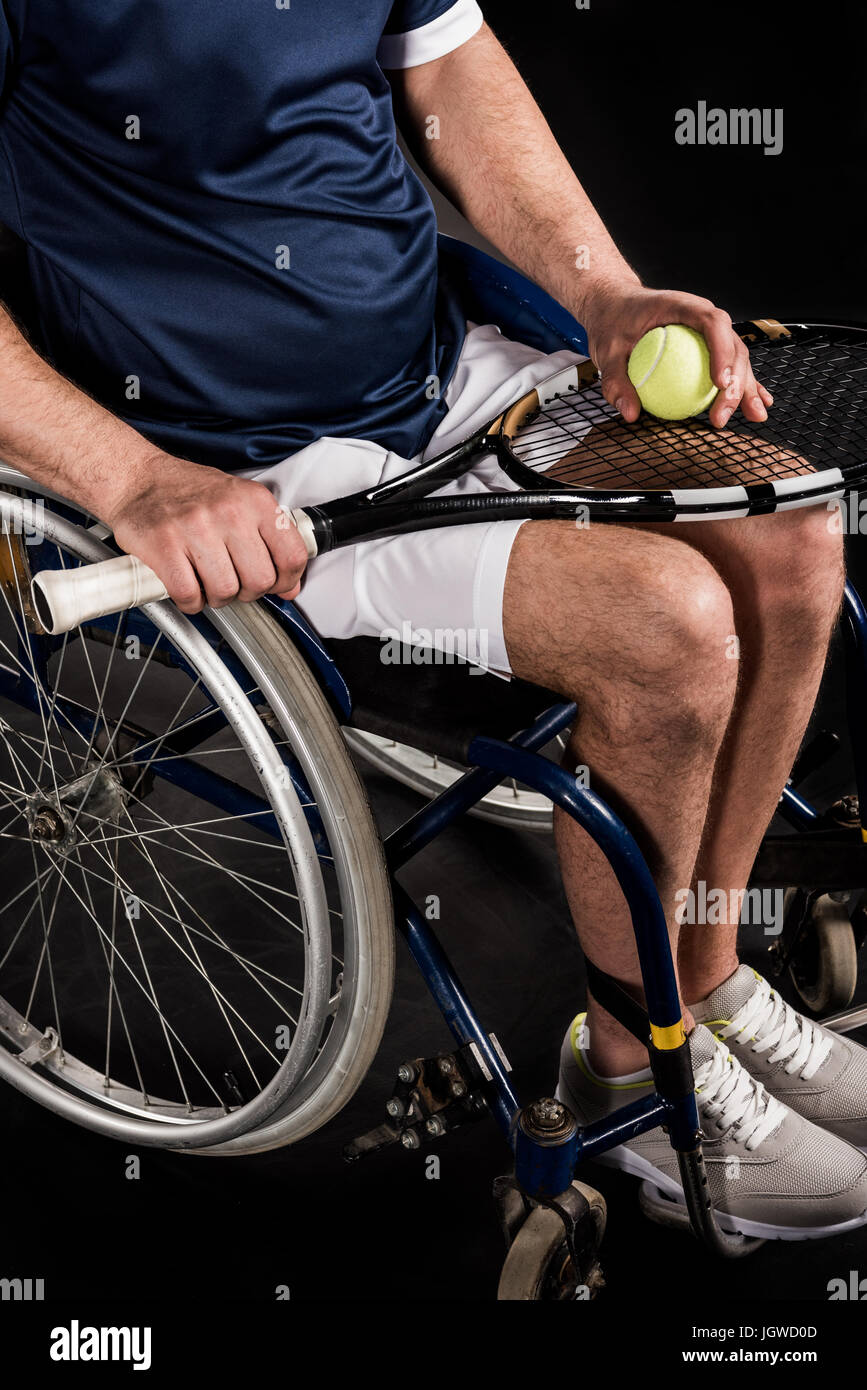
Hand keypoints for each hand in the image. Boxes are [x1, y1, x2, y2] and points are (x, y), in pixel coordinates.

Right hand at [102, 453, 308, 612]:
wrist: (137, 479)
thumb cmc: (188, 493)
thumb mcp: (239, 503)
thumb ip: (269, 541)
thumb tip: (289, 586)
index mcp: (254, 501)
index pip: (292, 555)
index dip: (286, 580)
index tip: (276, 584)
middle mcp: (228, 512)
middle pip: (260, 581)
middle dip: (248, 592)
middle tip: (234, 582)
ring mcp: (195, 528)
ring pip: (225, 591)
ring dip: (217, 597)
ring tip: (207, 582)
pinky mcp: (164, 546)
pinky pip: (190, 595)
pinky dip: (190, 601)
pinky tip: (188, 587)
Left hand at [578, 281, 773, 429]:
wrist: (615, 306)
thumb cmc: (613, 320)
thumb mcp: (605, 350)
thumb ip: (615, 379)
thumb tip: (629, 413)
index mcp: (681, 306)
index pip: (712, 323)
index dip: (721, 352)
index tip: (719, 383)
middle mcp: (702, 316)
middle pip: (732, 345)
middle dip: (737, 381)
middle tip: (723, 414)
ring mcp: (708, 333)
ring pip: (737, 358)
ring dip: (747, 388)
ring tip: (755, 415)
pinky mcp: (708, 347)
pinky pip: (729, 367)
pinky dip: (743, 386)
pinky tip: (755, 405)